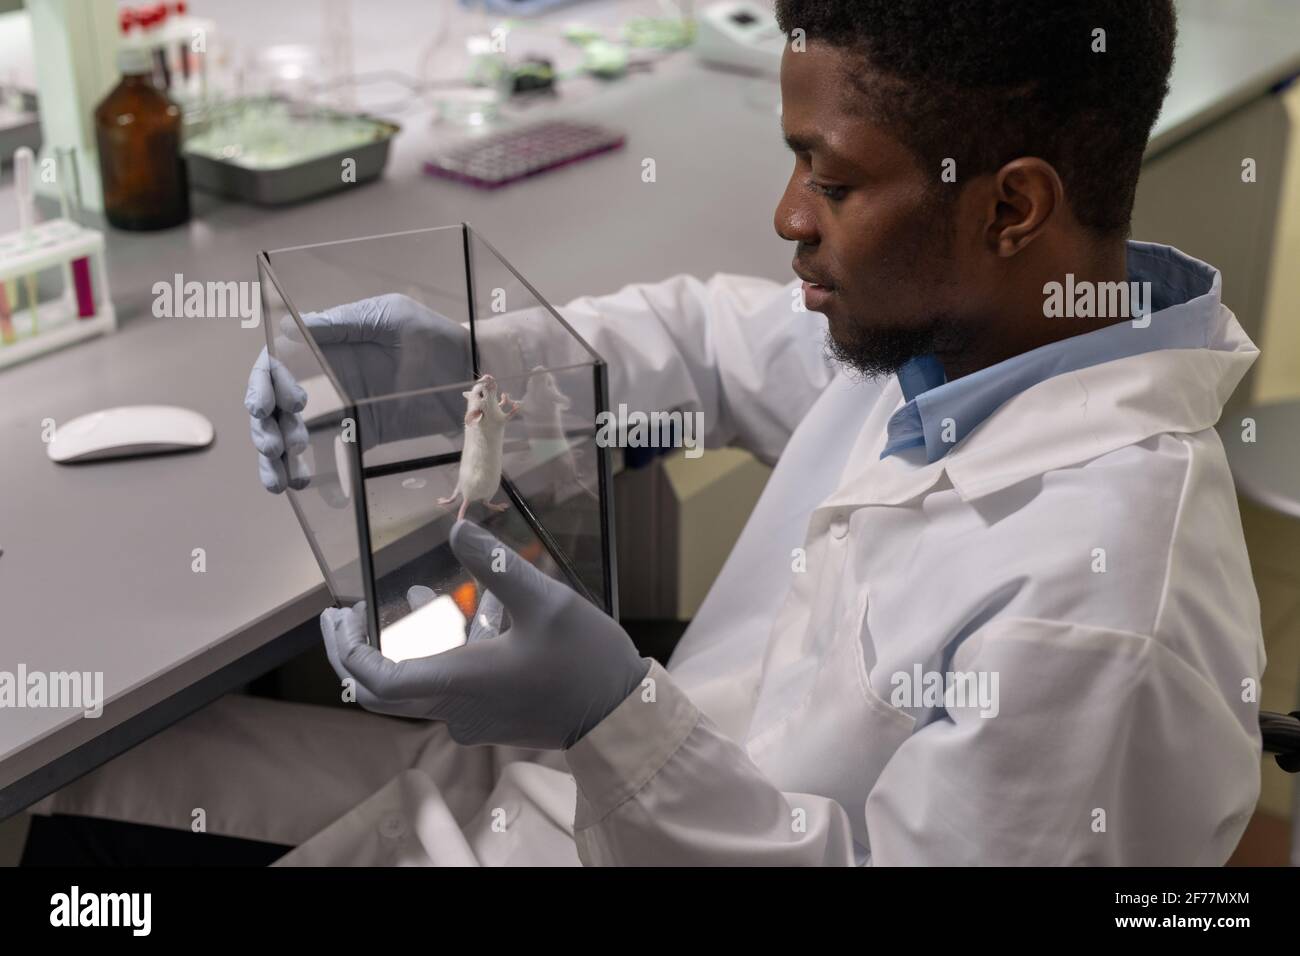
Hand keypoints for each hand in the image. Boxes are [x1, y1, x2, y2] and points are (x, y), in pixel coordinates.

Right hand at [245, 293, 469, 492]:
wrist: (470, 369)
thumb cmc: (431, 333)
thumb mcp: (387, 316)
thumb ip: (341, 324)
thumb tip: (285, 330)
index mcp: (325, 349)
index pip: (276, 367)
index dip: (263, 386)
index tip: (270, 407)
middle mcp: (327, 380)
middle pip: (277, 408)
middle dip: (266, 430)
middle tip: (275, 448)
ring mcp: (343, 410)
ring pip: (295, 436)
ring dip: (279, 459)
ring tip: (281, 479)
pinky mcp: (364, 435)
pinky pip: (332, 456)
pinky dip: (313, 472)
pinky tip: (301, 485)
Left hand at [320, 521, 650, 749]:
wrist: (621, 715)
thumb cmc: (586, 660)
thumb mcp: (545, 599)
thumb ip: (494, 564)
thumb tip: (456, 527)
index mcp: (457, 683)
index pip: (373, 679)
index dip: (346, 648)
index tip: (341, 614)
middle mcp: (455, 709)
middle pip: (381, 691)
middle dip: (355, 651)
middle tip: (342, 616)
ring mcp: (473, 720)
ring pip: (418, 684)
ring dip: (408, 643)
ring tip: (413, 595)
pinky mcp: (492, 718)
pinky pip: (451, 685)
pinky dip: (447, 650)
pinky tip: (475, 611)